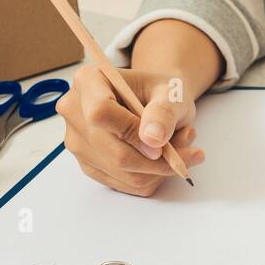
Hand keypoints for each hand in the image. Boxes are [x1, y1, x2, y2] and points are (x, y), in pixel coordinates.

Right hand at [57, 65, 204, 196]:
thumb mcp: (171, 92)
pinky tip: (164, 161)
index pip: (100, 112)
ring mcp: (77, 141)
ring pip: (121, 172)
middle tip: (190, 152)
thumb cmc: (160, 92)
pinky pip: (123, 183)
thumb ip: (164, 111)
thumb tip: (153, 139)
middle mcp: (74, 111)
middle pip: (112, 152)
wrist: (155, 101)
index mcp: (88, 81)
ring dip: (159, 170)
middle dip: (156, 161)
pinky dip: (151, 178)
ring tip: (181, 148)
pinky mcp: (88, 164)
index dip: (132, 133)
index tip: (161, 143)